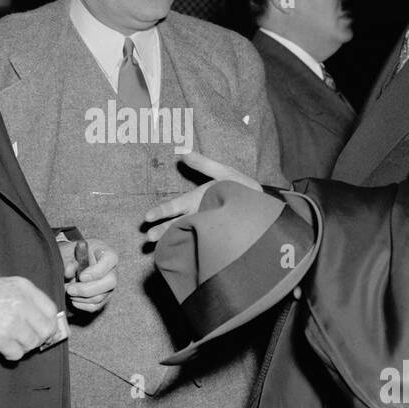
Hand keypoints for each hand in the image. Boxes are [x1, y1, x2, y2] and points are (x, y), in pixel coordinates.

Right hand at [0, 275, 59, 360]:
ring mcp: (13, 321)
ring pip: (32, 343)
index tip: (46, 330)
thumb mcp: (1, 285)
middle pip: (46, 329)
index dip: (50, 323)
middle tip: (27, 340)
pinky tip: (2, 348)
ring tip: (9, 342)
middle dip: (39, 338)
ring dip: (22, 346)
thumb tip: (37, 318)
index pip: (51, 309)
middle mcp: (22, 302)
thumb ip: (21, 298)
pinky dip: (11, 354)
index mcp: (23, 287)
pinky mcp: (2, 338)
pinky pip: (17, 353)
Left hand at [60, 239, 118, 313]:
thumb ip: (69, 260)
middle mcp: (112, 270)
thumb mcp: (69, 252)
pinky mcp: (103, 298)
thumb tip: (69, 273)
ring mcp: (109, 286)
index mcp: (106, 253)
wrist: (73, 262)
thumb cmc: (74, 254)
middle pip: (110, 282)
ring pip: (100, 297)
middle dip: (87, 289)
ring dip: (80, 297)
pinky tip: (72, 298)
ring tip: (67, 291)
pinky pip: (94, 306)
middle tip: (70, 289)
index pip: (110, 259)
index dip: (96, 271)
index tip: (81, 277)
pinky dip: (81, 304)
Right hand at [142, 151, 262, 241]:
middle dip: (162, 231)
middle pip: (175, 224)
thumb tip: (184, 152)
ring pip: (185, 235)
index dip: (160, 212)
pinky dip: (191, 249)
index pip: (173, 207)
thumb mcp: (223, 172)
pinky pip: (201, 244)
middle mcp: (197, 215)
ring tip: (161, 250)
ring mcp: (206, 228)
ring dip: (173, 241)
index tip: (147, 217)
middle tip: (149, 237)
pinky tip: (183, 256)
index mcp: (195, 200)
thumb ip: (204, 164)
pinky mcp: (215, 237)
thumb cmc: (241, 187)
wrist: (261, 205)